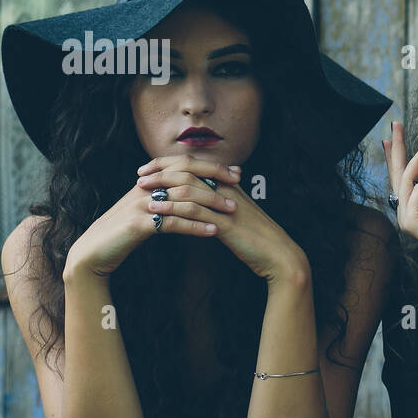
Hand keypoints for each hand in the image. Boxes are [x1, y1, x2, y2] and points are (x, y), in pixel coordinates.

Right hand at [64, 159, 242, 278]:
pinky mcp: (138, 224)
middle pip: (187, 176)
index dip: (212, 167)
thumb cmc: (124, 231)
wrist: (94, 251)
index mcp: (149, 180)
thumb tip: (193, 189)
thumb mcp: (146, 208)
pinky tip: (213, 232)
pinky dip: (196, 227)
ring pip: (183, 199)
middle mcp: (145, 187)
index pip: (185, 164)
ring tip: (232, 212)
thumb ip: (166, 196)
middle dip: (216, 182)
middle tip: (239, 189)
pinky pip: (173, 223)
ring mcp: (141, 204)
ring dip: (211, 205)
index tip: (236, 172)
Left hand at [135, 155, 306, 282]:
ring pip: (188, 187)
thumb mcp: (237, 213)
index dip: (168, 163)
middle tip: (139, 176)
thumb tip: (201, 196)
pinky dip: (172, 209)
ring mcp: (226, 204)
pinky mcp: (225, 222)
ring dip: (162, 188)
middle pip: (188, 170)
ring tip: (142, 192)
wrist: (277, 254)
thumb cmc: (257, 236)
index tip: (148, 168)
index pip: (193, 163)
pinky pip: (194, 211)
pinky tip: (155, 211)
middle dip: (160, 171)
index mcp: (228, 183)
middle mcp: (226, 188)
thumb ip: (220, 200)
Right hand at [382, 122, 417, 274]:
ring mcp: (406, 217)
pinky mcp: (412, 221)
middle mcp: (404, 211)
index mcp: (412, 208)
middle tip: (395, 123)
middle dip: (396, 147)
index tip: (392, 136)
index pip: (402, 176)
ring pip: (408, 178)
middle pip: (397, 173)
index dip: (397, 155)